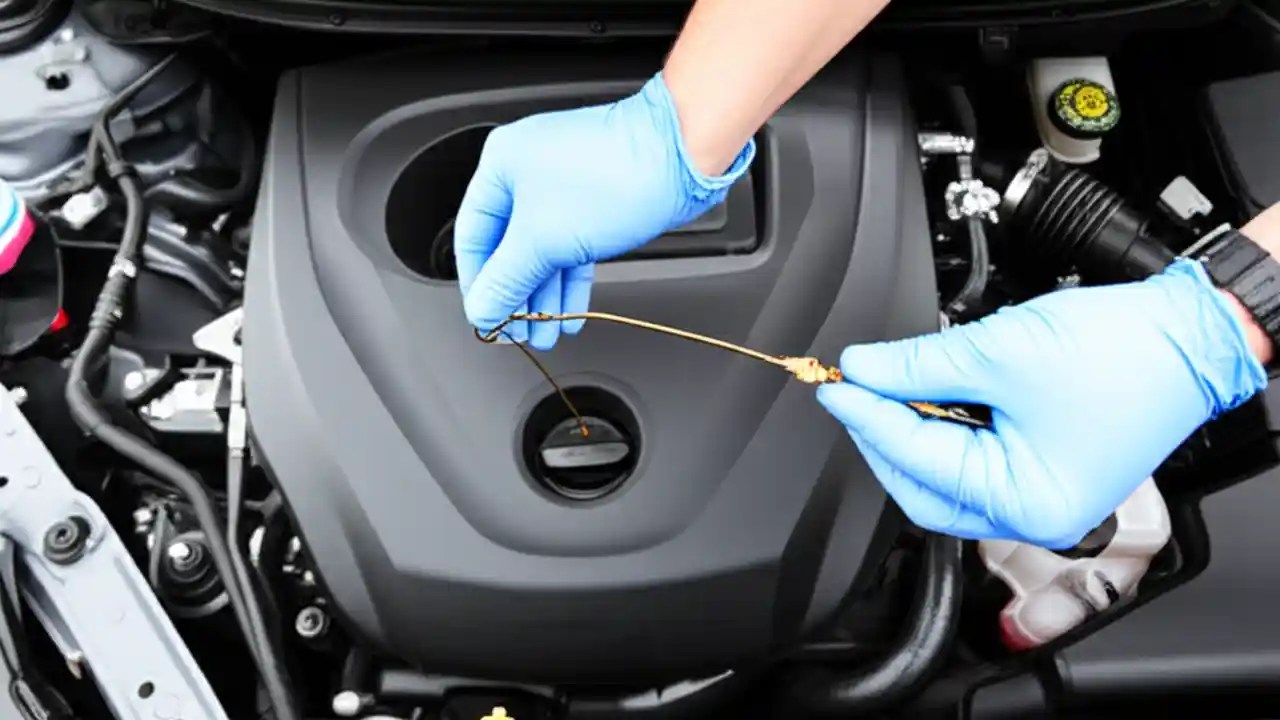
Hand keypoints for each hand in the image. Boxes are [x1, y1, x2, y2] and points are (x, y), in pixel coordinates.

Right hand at [453, 72, 754, 348]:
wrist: (681, 155)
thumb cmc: (616, 173)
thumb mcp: (544, 239)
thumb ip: (507, 279)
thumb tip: (484, 309)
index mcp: (501, 165)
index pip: (472, 236)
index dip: (478, 282)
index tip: (486, 316)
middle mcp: (528, 171)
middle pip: (508, 247)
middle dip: (515, 295)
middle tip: (517, 332)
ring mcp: (563, 186)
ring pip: (543, 251)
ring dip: (543, 296)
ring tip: (544, 332)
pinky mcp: (594, 201)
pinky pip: (570, 248)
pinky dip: (568, 281)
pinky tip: (568, 311)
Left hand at [817, 259, 1267, 548]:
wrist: (1193, 333)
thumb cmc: (1124, 350)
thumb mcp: (1000, 352)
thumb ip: (918, 366)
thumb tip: (862, 370)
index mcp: (1026, 501)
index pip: (917, 458)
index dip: (867, 416)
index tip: (834, 383)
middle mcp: (1033, 514)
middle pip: (922, 483)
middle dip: (883, 434)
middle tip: (854, 388)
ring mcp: (1038, 494)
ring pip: (944, 473)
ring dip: (912, 429)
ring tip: (890, 384)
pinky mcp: (1041, 467)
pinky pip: (975, 458)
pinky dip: (945, 427)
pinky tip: (929, 393)